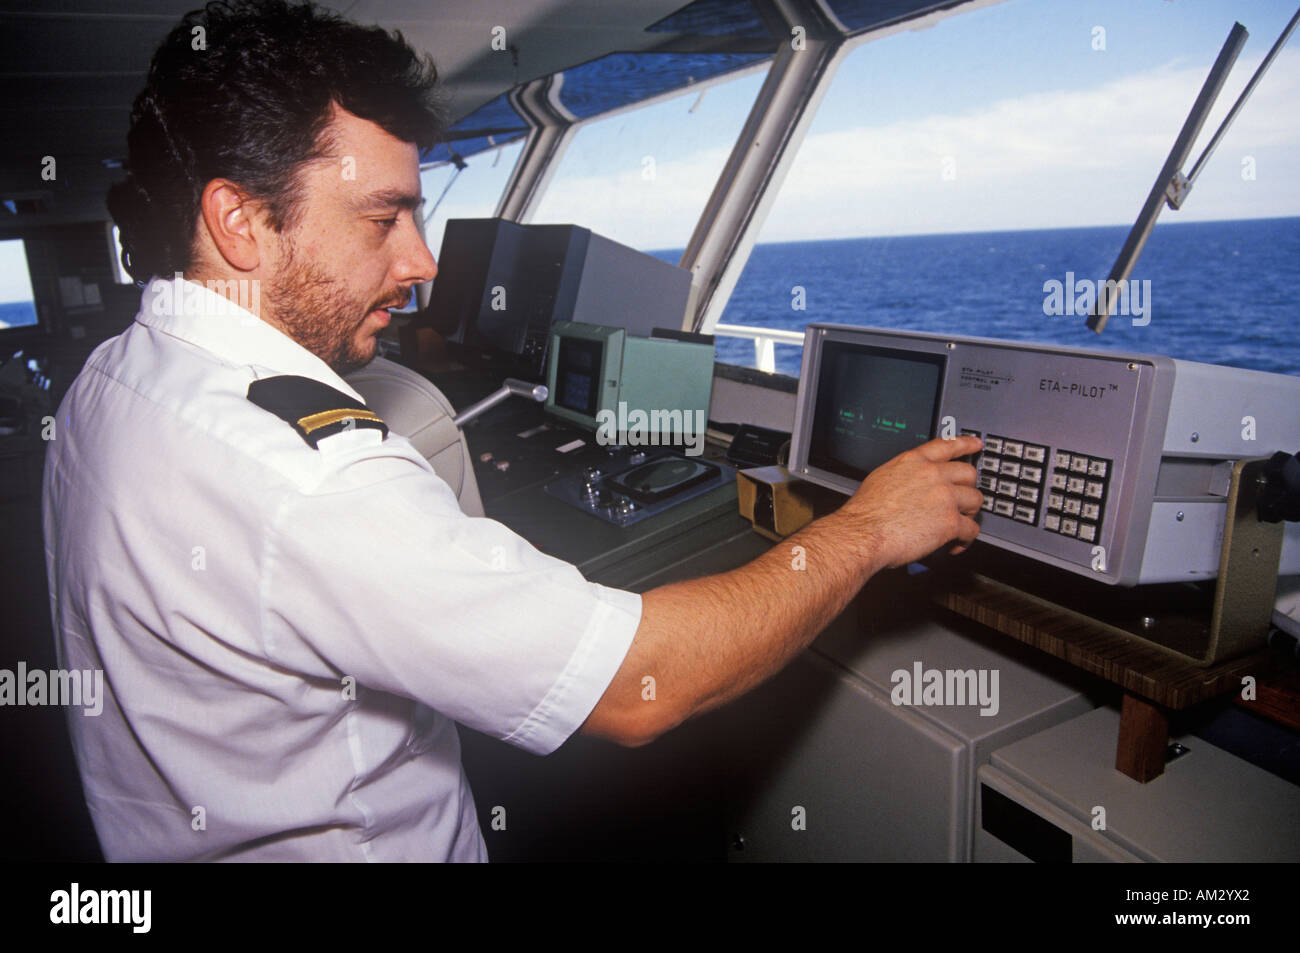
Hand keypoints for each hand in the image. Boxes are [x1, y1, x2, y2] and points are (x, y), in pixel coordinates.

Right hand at [839, 435, 983, 569]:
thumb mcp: (882, 478)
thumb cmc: (865, 513)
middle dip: (967, 488)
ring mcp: (945, 497)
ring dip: (969, 514)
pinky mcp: (951, 522)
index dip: (966, 444)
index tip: (975, 444)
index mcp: (914, 462)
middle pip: (968, 473)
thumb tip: (911, 483)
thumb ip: (904, 475)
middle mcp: (933, 475)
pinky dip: (965, 540)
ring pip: (975, 500)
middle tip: (962, 500)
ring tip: (958, 525)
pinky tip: (954, 545)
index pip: (947, 445)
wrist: (863, 533)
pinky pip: (971, 530)